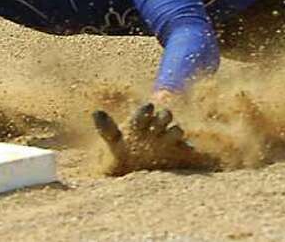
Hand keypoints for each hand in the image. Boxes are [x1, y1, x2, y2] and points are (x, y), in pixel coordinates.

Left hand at [91, 102, 216, 175]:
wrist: (132, 176)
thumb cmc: (121, 155)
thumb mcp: (114, 143)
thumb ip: (107, 129)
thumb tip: (96, 112)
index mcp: (141, 122)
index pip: (145, 112)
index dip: (146, 110)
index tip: (148, 108)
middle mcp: (156, 128)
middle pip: (165, 116)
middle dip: (163, 117)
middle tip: (160, 122)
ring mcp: (167, 140)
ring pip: (176, 130)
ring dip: (174, 131)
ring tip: (172, 135)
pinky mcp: (177, 154)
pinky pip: (186, 150)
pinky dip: (188, 149)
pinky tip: (188, 151)